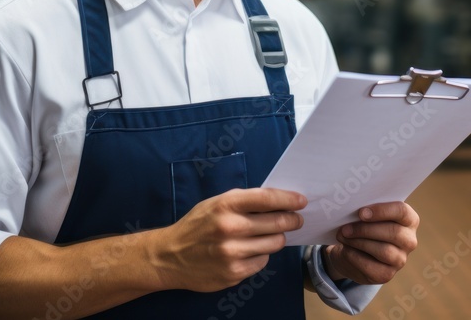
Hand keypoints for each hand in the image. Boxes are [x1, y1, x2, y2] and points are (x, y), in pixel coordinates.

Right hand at [151, 187, 305, 292]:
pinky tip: (250, 251)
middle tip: (296, 220)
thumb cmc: (197, 226)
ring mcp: (232, 252)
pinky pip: (262, 262)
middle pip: (277, 223)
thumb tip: (278, 202)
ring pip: (274, 244)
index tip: (301, 201)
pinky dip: (261, 255)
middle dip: (291, 220)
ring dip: (276, 239)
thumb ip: (243, 202)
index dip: (289, 199)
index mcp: (226, 205)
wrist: (169, 256)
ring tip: (269, 235)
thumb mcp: (215, 204)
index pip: (267, 198)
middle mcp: (230, 227)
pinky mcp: (234, 272)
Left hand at [324, 201, 418, 284]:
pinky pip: (371, 266)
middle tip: (345, 227)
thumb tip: (353, 208)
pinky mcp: (387, 275)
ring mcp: (400, 260)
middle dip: (366, 229)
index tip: (361, 212)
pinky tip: (346, 249)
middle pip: (393, 232)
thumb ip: (368, 209)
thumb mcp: (369, 215)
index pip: (402, 211)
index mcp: (409, 220)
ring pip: (383, 250)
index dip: (382, 211)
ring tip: (343, 235)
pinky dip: (355, 256)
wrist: (354, 252)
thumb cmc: (364, 226)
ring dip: (359, 242)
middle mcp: (409, 241)